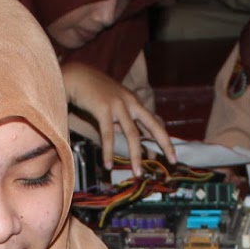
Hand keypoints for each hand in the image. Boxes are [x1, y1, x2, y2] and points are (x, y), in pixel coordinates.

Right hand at [60, 61, 176, 169]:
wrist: (76, 76)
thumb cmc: (93, 92)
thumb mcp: (114, 105)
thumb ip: (123, 121)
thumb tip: (131, 139)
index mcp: (135, 102)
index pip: (154, 123)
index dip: (164, 140)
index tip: (171, 156)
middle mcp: (131, 102)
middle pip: (153, 126)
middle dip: (165, 144)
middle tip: (173, 161)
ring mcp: (118, 105)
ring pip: (132, 134)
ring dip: (136, 156)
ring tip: (137, 172)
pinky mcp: (104, 109)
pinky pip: (108, 135)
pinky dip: (108, 152)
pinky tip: (108, 165)